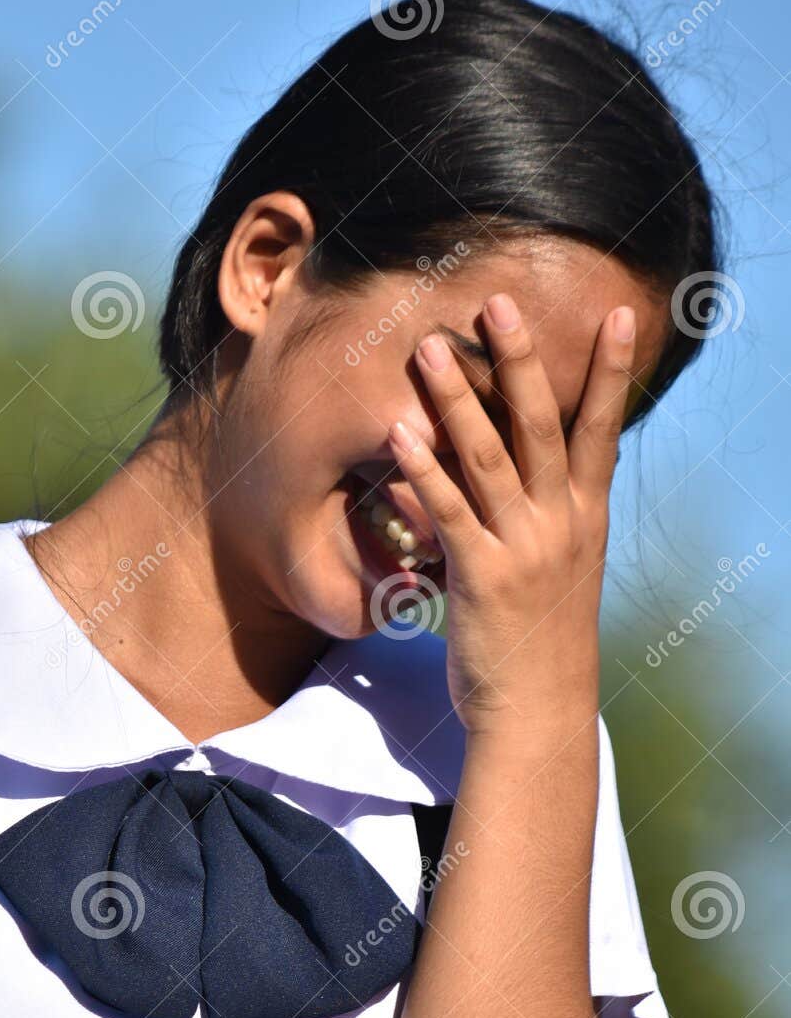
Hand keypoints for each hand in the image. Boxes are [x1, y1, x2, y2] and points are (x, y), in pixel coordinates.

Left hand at [389, 296, 637, 738]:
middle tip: (498, 302)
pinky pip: (449, 512)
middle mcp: (560, 526)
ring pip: (489, 457)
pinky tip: (400, 435)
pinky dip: (424, 471)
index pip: (600, 431)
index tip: (618, 317)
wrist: (537, 715)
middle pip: (541, 426)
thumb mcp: (556, 579)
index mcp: (584, 521)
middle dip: (521, 360)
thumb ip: (538, 528)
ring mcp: (523, 549)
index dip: (609, 373)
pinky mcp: (482, 577)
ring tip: (431, 349)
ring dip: (458, 399)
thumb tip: (508, 494)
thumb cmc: (540, 650)